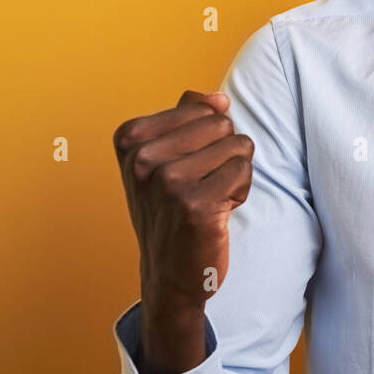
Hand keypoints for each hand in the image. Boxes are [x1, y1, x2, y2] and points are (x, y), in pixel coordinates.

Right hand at [112, 90, 253, 317]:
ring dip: (234, 174)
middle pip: (222, 124)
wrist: (169, 274)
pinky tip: (218, 212)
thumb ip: (188, 116)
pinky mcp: (195, 205)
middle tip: (200, 186)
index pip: (203, 107)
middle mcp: (143, 158)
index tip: (186, 168)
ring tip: (209, 198)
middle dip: (223, 155)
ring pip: (237, 146)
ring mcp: (167, 182)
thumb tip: (219, 98)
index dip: (208, 138)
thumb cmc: (172, 210)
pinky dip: (240, 191)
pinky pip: (243, 172)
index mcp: (130, 138)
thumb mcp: (165, 157)